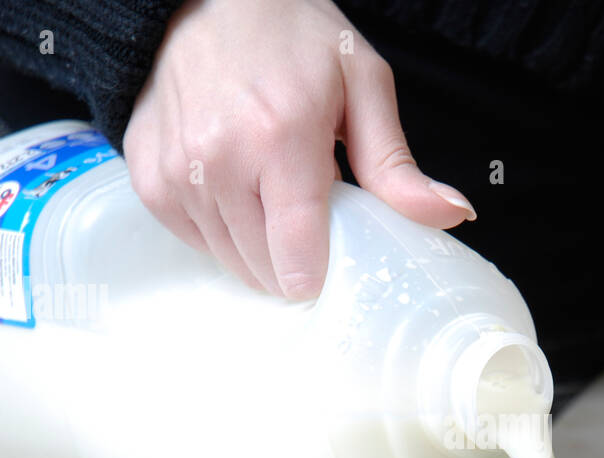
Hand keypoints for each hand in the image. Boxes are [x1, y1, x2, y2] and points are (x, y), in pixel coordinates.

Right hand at [123, 0, 476, 298]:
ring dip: (259, 247)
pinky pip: (196, 240)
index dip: (320, 276)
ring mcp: (177, 172)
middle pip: (265, 270)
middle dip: (295, 260)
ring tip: (274, 194)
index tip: (336, 262)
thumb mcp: (362, 85)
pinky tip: (239, 191)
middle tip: (311, 213)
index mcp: (281, 137)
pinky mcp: (150, 179)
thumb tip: (452, 215)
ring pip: (230, 261)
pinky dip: (222, 230)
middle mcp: (220, 160)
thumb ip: (398, 166)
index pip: (297, 257)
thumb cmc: (291, 35)